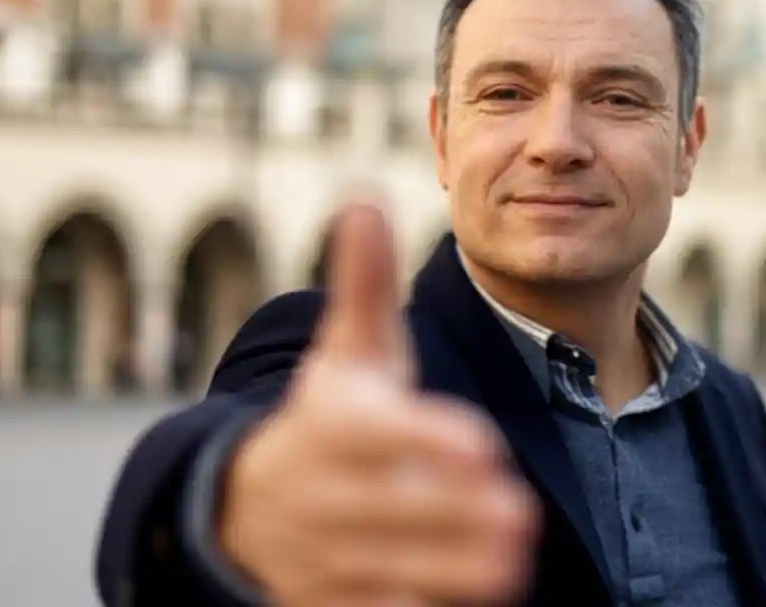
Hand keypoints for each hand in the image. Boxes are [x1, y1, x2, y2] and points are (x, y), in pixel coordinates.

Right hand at [218, 204, 539, 605]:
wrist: (247, 508)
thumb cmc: (325, 418)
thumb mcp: (345, 353)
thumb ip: (364, 286)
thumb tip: (365, 198)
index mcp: (324, 425)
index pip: (373, 435)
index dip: (424, 441)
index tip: (481, 445)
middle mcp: (317, 492)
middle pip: (387, 507)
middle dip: (452, 514)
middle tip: (519, 515)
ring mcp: (319, 554)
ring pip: (385, 566)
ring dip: (448, 568)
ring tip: (511, 558)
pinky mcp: (327, 601)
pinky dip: (416, 606)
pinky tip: (476, 600)